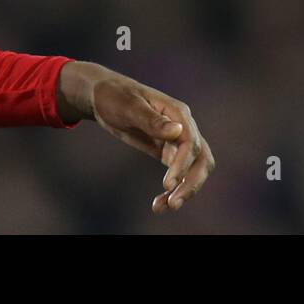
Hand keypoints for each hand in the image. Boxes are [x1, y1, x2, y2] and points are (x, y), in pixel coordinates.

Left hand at [57, 61, 214, 213]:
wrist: (103, 96)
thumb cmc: (115, 96)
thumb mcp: (129, 106)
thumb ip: (152, 120)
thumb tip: (178, 132)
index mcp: (177, 112)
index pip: (190, 142)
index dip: (182, 165)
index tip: (167, 184)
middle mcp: (182, 127)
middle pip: (201, 158)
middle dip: (191, 182)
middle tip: (174, 203)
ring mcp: (176, 140)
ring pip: (193, 169)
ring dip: (185, 190)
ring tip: (163, 207)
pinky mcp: (167, 151)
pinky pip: (178, 173)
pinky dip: (173, 189)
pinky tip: (159, 203)